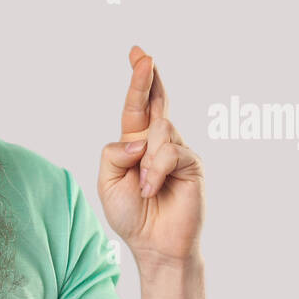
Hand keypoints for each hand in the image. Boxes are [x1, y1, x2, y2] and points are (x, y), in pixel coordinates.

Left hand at [98, 45, 205, 266]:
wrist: (154, 245)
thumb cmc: (131, 215)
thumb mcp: (107, 182)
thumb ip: (113, 153)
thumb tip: (139, 137)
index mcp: (135, 145)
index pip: (136, 107)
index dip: (137, 81)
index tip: (137, 53)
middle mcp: (157, 143)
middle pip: (155, 103)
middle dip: (147, 78)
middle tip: (143, 55)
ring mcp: (177, 151)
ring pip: (158, 132)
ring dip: (145, 161)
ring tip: (144, 188)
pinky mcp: (191, 163)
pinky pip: (169, 151)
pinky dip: (155, 171)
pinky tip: (152, 189)